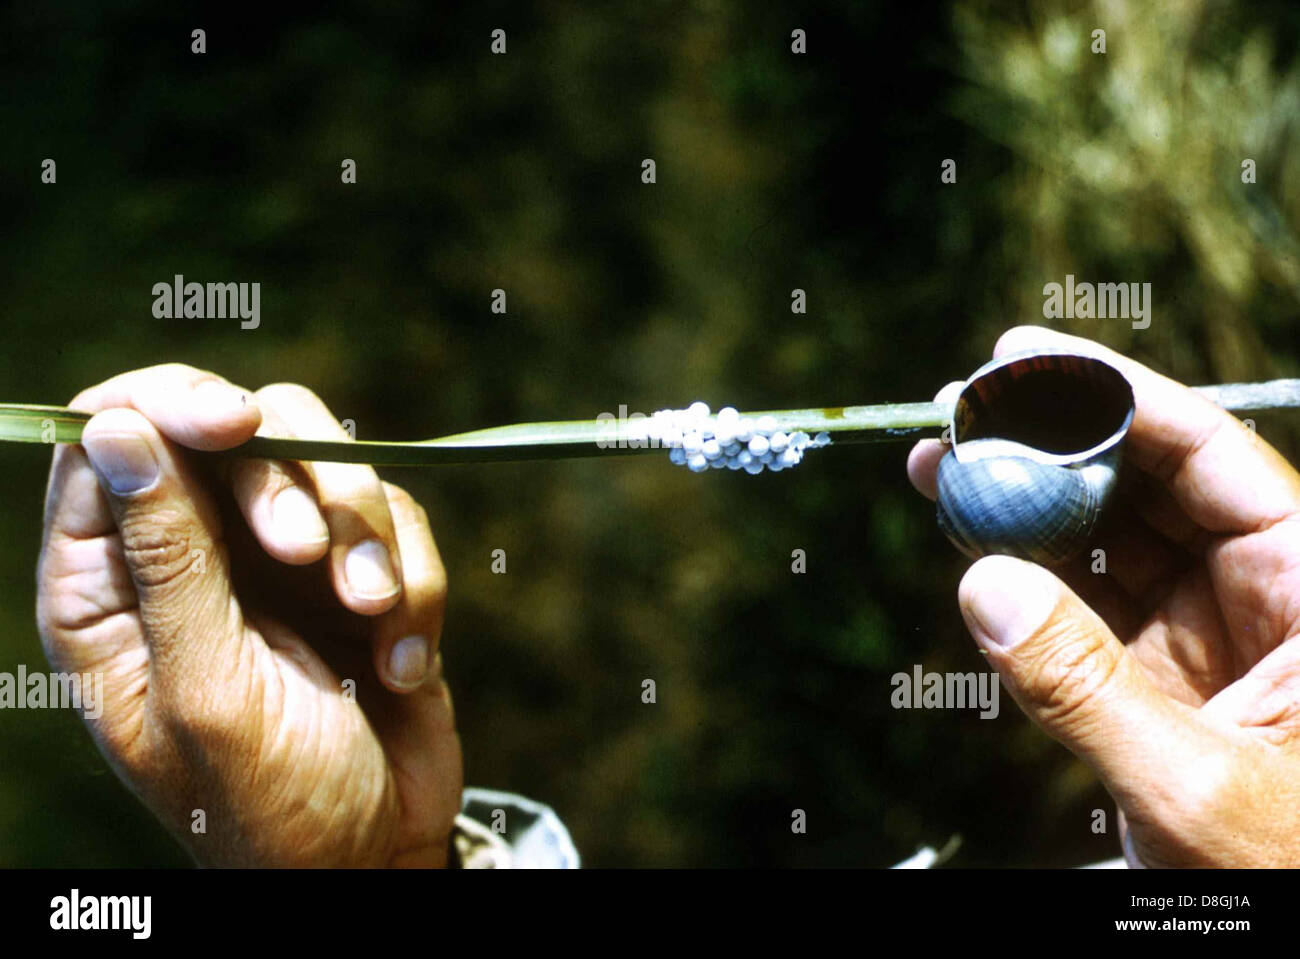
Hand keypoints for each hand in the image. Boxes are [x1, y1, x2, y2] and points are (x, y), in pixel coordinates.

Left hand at [36, 365, 462, 866]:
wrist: (378, 858)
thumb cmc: (270, 802)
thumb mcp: (208, 686)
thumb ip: (167, 557)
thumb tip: (117, 427)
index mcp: (113, 586)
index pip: (115, 439)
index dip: (173, 408)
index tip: (239, 426)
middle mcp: (196, 557)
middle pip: (238, 433)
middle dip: (290, 486)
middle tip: (310, 557)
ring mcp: (285, 563)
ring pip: (332, 467)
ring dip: (367, 540)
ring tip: (375, 621)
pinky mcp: (364, 573)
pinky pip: (400, 524)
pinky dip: (413, 588)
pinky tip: (401, 667)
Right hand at [907, 327, 1299, 866]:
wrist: (1289, 928)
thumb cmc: (1291, 875)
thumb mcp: (1197, 789)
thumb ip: (1086, 689)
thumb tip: (986, 586)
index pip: (1213, 456)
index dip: (1118, 395)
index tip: (1026, 358)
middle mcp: (1263, 592)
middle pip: (1148, 481)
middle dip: (1051, 440)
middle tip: (964, 411)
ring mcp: (1205, 632)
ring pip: (1107, 536)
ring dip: (1024, 500)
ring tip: (942, 464)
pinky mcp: (1156, 674)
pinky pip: (1080, 601)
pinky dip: (1021, 572)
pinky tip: (968, 538)